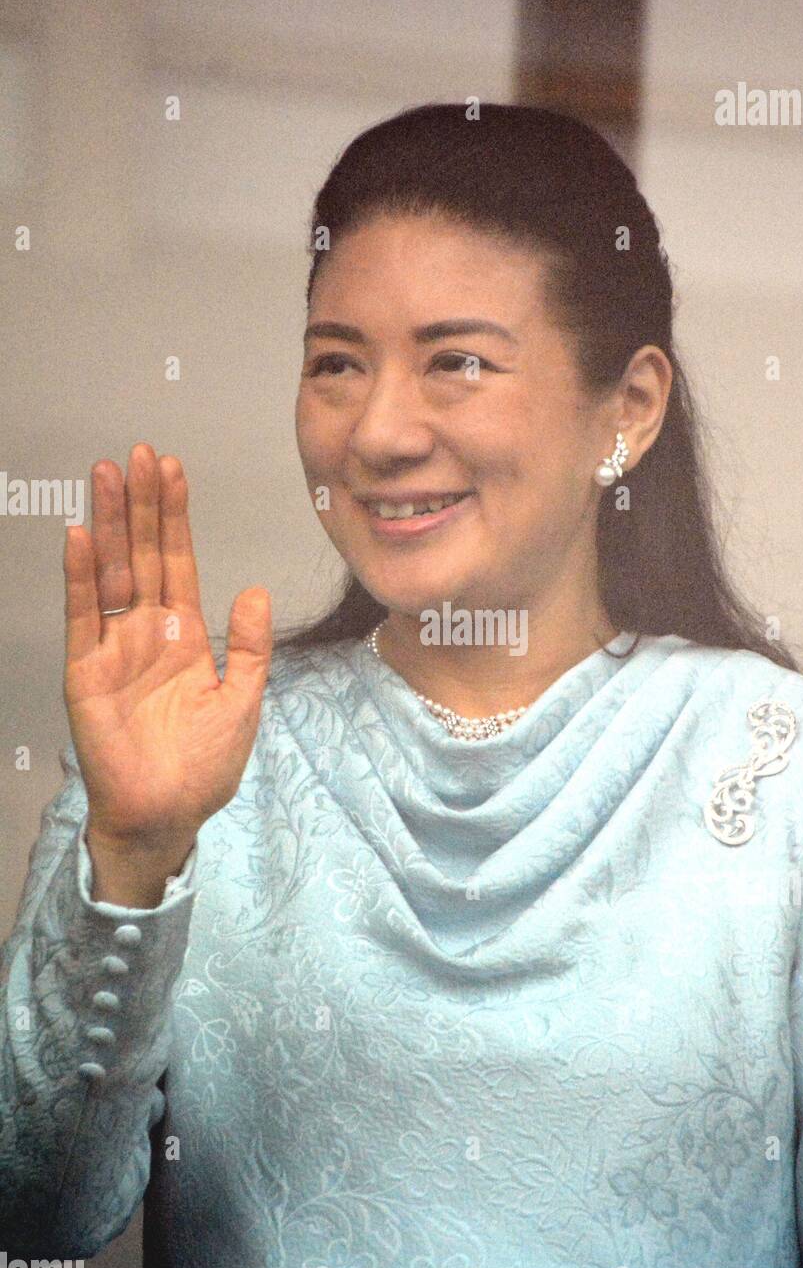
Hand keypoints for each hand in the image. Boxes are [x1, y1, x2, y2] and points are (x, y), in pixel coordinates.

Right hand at [63, 442, 271, 848]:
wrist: (168, 813)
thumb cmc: (204, 765)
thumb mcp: (242, 699)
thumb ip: (248, 645)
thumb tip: (255, 590)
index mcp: (184, 634)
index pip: (178, 562)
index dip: (176, 518)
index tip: (173, 471)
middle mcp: (146, 632)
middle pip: (143, 555)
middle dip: (143, 505)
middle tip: (140, 454)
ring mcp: (114, 647)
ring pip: (112, 572)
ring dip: (111, 525)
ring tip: (109, 475)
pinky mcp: (86, 671)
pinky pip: (82, 615)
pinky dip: (81, 576)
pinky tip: (83, 535)